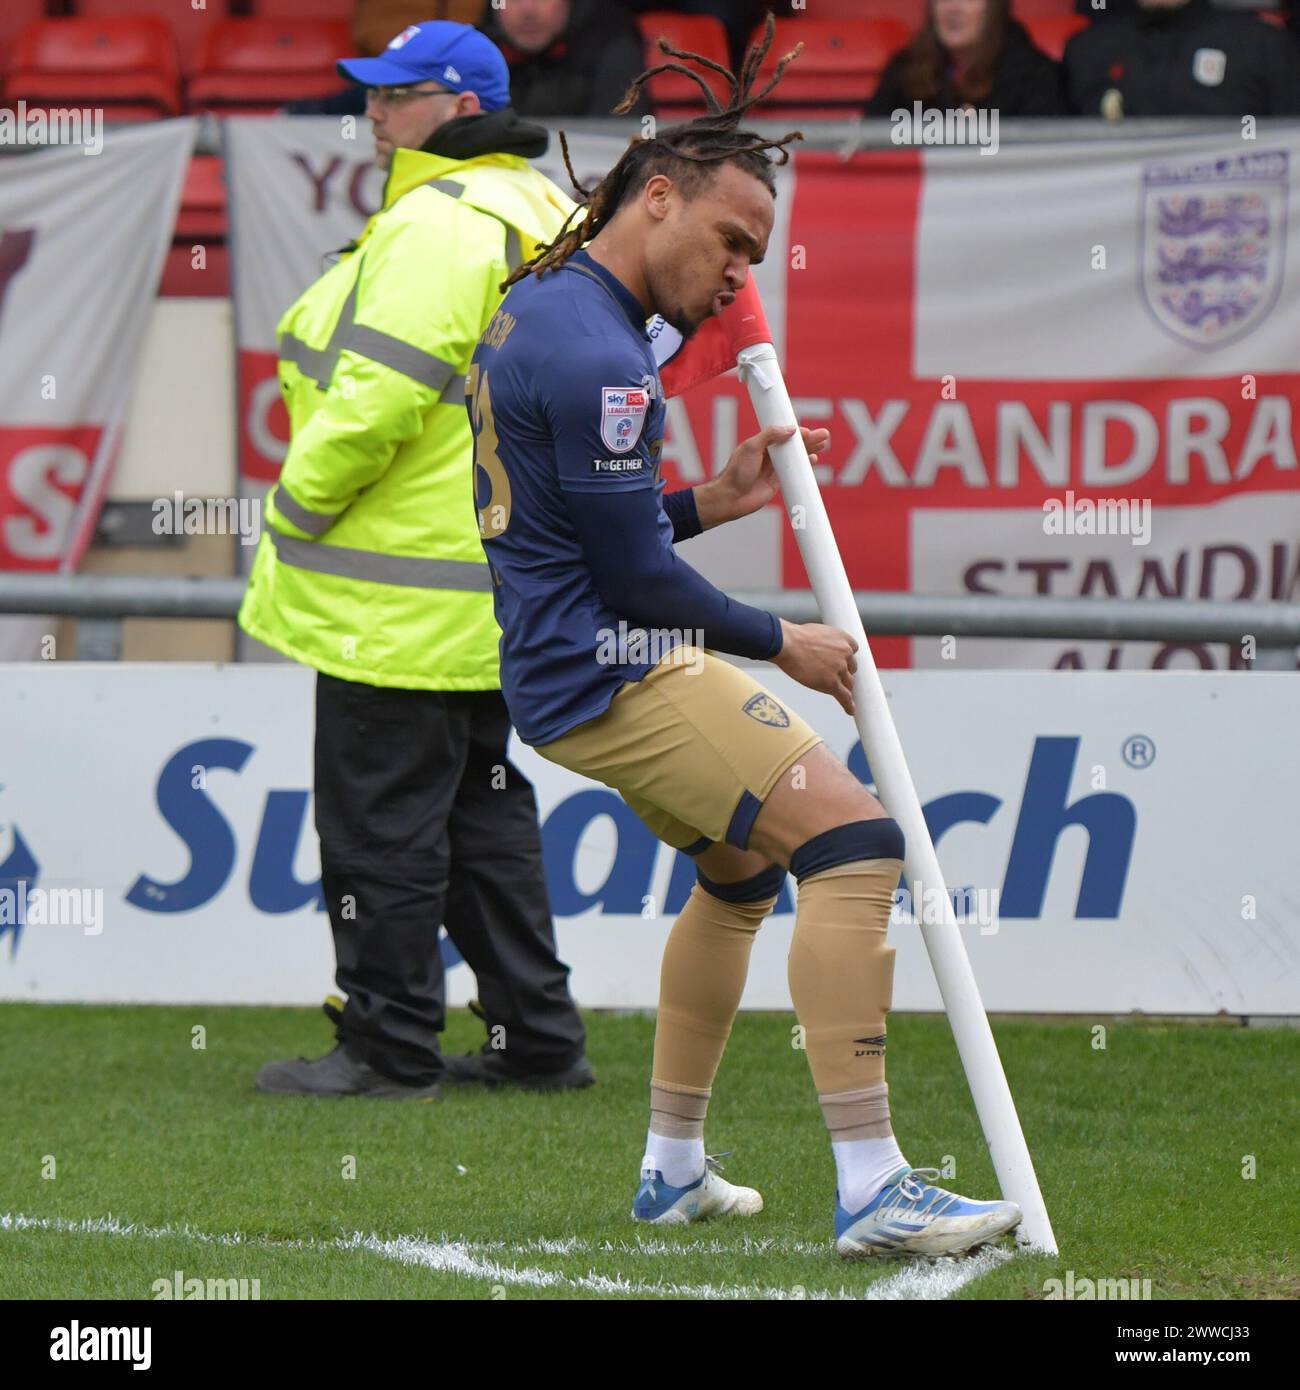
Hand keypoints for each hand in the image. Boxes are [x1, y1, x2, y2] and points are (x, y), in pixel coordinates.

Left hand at [694, 423, 830, 529]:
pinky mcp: (777, 483)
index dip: (796, 432)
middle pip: (792, 445)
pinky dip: (804, 467)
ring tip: (823, 444)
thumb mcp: (751, 447)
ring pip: (795, 458)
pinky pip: (794, 473)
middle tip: (824, 434)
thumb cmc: (736, 472)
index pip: (782, 434)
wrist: (731, 497)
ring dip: (809, 451)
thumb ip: (769, 435)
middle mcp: (767, 456)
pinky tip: (813, 460)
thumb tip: (790, 430)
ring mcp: (773, 469)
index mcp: (760, 444)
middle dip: (808, 440)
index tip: (808, 430)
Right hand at [771, 618, 857, 715]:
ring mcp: (839, 669)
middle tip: (836, 677)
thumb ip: (826, 641)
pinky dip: (848, 705)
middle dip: (844, 673)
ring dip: (845, 688)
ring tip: (842, 694)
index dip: (846, 658)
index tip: (844, 663)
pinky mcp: (832, 683)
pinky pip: (844, 697)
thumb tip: (822, 649)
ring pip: (848, 683)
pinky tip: (850, 710)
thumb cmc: (795, 638)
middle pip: (851, 668)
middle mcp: (845, 653)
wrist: (787, 644)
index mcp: (843, 638)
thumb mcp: (817, 632)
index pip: (853, 650)